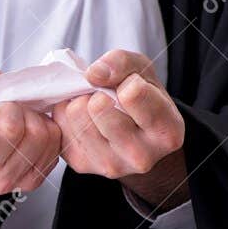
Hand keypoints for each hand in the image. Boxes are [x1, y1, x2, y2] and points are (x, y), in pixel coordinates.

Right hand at [0, 65, 61, 194]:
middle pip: (10, 131)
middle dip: (12, 107)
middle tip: (4, 107)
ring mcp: (3, 181)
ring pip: (36, 136)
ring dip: (31, 116)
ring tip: (18, 116)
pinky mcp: (30, 181)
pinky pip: (53, 144)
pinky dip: (47, 128)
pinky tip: (30, 128)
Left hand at [52, 49, 188, 211]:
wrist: (135, 135)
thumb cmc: (143, 98)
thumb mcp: (143, 71)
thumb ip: (123, 63)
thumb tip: (94, 74)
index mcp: (167, 133)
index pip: (132, 94)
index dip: (126, 80)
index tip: (130, 85)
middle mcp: (141, 156)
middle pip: (98, 105)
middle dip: (99, 92)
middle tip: (108, 96)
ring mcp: (110, 165)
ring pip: (75, 113)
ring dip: (81, 101)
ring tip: (95, 107)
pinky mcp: (83, 165)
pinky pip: (59, 125)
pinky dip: (67, 114)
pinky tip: (84, 119)